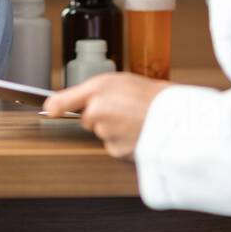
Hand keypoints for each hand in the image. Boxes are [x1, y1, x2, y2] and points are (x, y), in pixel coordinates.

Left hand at [43, 72, 174, 159]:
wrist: (179, 118)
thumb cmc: (155, 96)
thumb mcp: (122, 82)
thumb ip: (94, 92)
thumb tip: (65, 103)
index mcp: (99, 87)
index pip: (63, 101)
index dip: (56, 107)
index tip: (51, 110)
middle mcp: (98, 109)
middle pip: (88, 119)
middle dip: (102, 116)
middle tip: (125, 109)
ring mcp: (106, 131)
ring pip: (102, 133)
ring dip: (114, 130)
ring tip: (136, 120)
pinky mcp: (116, 149)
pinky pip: (114, 146)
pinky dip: (124, 142)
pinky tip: (138, 133)